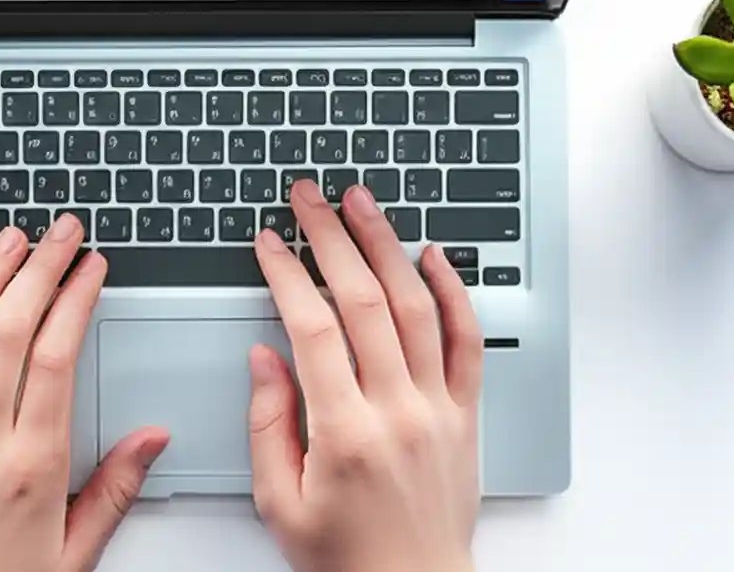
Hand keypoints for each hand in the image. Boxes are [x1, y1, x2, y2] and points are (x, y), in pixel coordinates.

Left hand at [0, 216, 168, 571]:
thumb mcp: (74, 553)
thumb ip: (116, 489)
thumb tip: (153, 438)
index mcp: (33, 466)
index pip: (57, 356)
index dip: (76, 298)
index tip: (92, 268)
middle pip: (10, 330)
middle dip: (41, 268)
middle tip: (62, 232)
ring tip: (10, 240)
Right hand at [249, 180, 481, 571]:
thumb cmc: (346, 557)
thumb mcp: (279, 502)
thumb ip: (268, 424)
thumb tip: (265, 356)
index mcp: (343, 434)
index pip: (311, 327)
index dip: (287, 273)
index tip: (269, 241)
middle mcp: (397, 411)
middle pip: (364, 301)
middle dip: (331, 237)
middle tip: (309, 198)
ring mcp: (439, 408)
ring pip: (416, 306)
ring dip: (387, 246)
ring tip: (362, 204)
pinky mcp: (467, 413)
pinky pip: (468, 340)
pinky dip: (453, 291)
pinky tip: (432, 256)